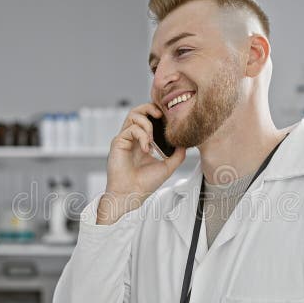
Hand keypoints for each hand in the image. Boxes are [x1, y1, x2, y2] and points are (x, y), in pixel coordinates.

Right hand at [96, 103, 186, 224]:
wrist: (132, 194)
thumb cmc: (145, 184)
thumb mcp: (167, 167)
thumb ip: (177, 154)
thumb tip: (185, 143)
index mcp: (142, 141)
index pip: (148, 119)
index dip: (158, 113)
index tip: (169, 118)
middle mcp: (132, 138)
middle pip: (138, 111)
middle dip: (150, 108)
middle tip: (161, 115)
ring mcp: (124, 139)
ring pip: (133, 115)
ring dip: (147, 123)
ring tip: (152, 138)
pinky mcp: (118, 142)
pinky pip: (131, 129)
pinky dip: (142, 136)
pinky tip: (147, 149)